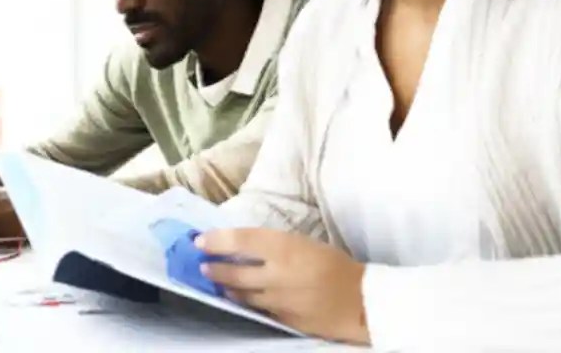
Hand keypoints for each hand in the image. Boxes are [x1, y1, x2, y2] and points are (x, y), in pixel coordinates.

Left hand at [196, 228, 369, 344]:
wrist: (362, 302)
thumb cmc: (335, 265)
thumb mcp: (304, 243)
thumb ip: (274, 245)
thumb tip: (244, 245)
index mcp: (285, 248)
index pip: (240, 240)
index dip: (216, 240)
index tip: (199, 240)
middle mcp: (277, 274)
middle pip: (234, 271)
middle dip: (214, 268)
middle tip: (202, 264)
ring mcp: (278, 300)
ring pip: (242, 294)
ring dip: (227, 287)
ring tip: (218, 281)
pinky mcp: (282, 320)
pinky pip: (258, 309)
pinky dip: (247, 302)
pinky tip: (241, 298)